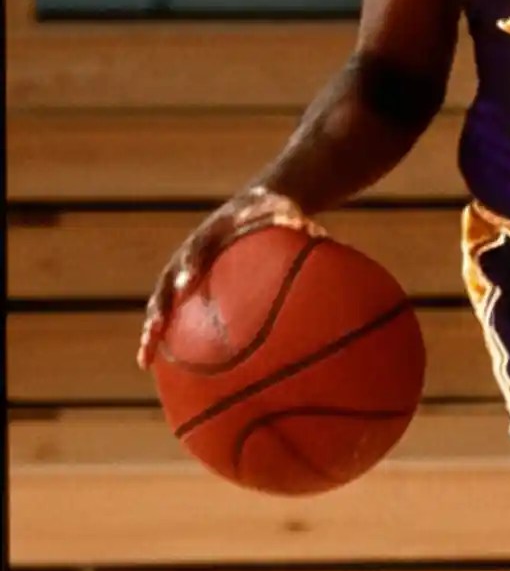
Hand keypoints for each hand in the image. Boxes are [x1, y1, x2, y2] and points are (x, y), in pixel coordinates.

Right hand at [136, 187, 325, 370]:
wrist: (256, 206)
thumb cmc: (272, 211)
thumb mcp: (281, 210)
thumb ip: (288, 218)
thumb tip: (303, 225)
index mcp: (211, 233)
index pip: (196, 249)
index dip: (189, 267)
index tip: (185, 286)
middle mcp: (190, 254)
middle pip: (167, 281)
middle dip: (160, 306)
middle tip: (155, 329)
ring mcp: (185, 271)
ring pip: (162, 302)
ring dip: (152, 329)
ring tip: (145, 358)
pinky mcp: (189, 286)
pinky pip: (173, 313)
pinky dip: (164, 337)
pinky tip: (156, 365)